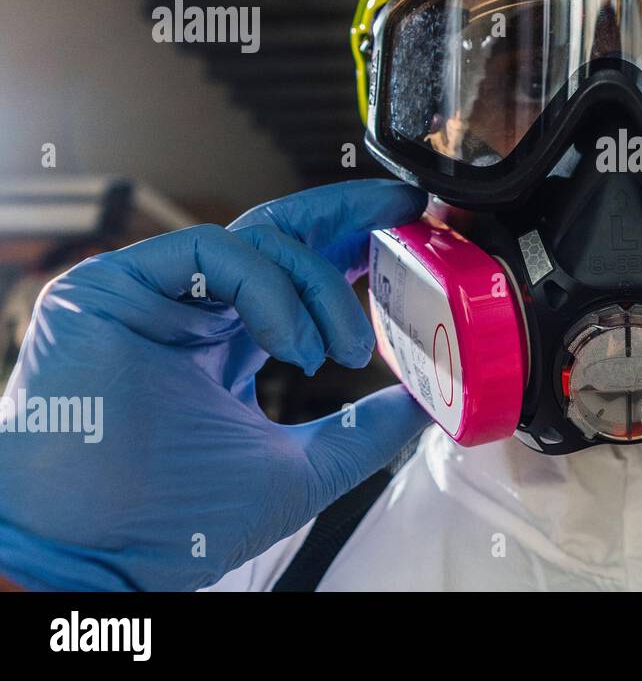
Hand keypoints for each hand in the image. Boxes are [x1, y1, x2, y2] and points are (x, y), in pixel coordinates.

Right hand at [0, 181, 430, 590]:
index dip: (351, 246)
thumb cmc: (175, 522)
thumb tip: (427, 403)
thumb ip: (363, 432)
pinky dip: (269, 288)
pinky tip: (294, 342)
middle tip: (405, 209)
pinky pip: (209, 251)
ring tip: (345, 349)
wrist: (91, 555)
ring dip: (320, 287)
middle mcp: (188, 311)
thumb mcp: (300, 469)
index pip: (296, 274)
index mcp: (224, 345)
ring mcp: (148, 295)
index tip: (409, 228)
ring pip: (256, 243)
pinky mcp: (109, 287)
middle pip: (277, 236)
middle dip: (347, 215)